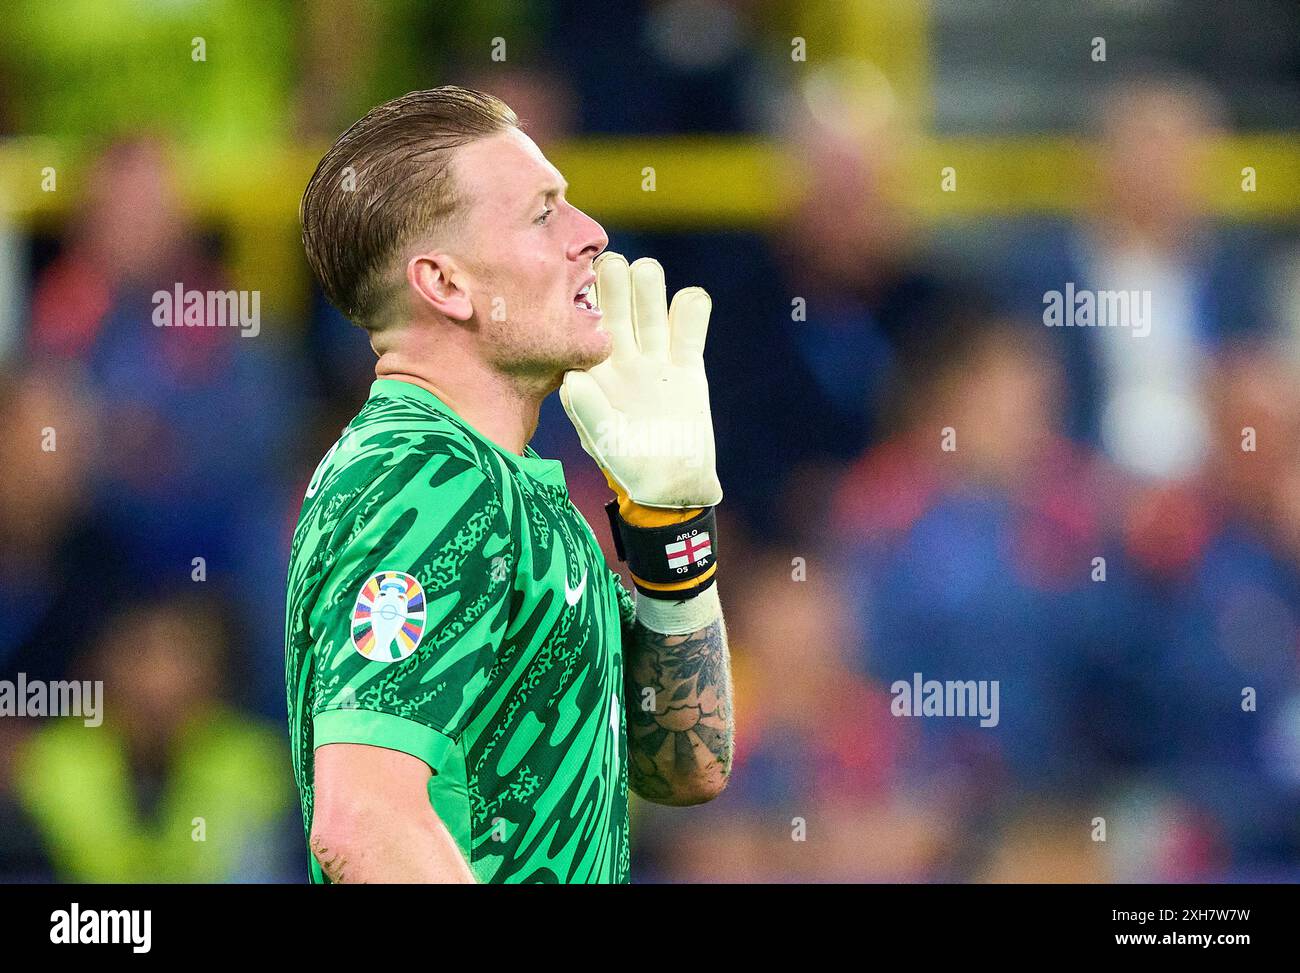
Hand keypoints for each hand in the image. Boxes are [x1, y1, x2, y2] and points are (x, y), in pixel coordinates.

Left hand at [560, 252, 722, 510]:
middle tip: (617, 269)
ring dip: (649, 283)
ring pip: (651, 303)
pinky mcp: (687, 363)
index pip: (584, 321)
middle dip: (615, 277)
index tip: (582, 281)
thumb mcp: (605, 444)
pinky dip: (692, 306)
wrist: (673, 486)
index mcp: (593, 368)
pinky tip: (690, 306)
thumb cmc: (630, 466)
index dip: (582, 296)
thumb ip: (588, 411)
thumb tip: (572, 379)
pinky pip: (690, 323)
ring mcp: (655, 356)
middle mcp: (622, 355)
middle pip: (617, 299)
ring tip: (648, 278)